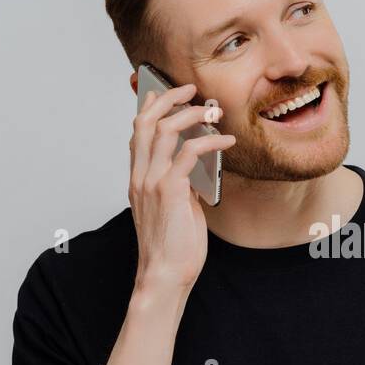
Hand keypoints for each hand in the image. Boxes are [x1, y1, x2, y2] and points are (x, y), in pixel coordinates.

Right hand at [128, 82, 234, 290]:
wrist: (165, 275)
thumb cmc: (172, 247)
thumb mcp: (176, 209)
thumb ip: (181, 186)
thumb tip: (199, 170)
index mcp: (138, 179)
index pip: (137, 132)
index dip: (150, 107)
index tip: (165, 91)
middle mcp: (140, 176)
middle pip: (145, 121)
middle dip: (168, 98)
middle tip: (190, 89)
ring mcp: (152, 182)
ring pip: (164, 130)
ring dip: (191, 114)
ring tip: (212, 111)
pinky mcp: (170, 191)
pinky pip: (189, 153)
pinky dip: (210, 142)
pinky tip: (227, 142)